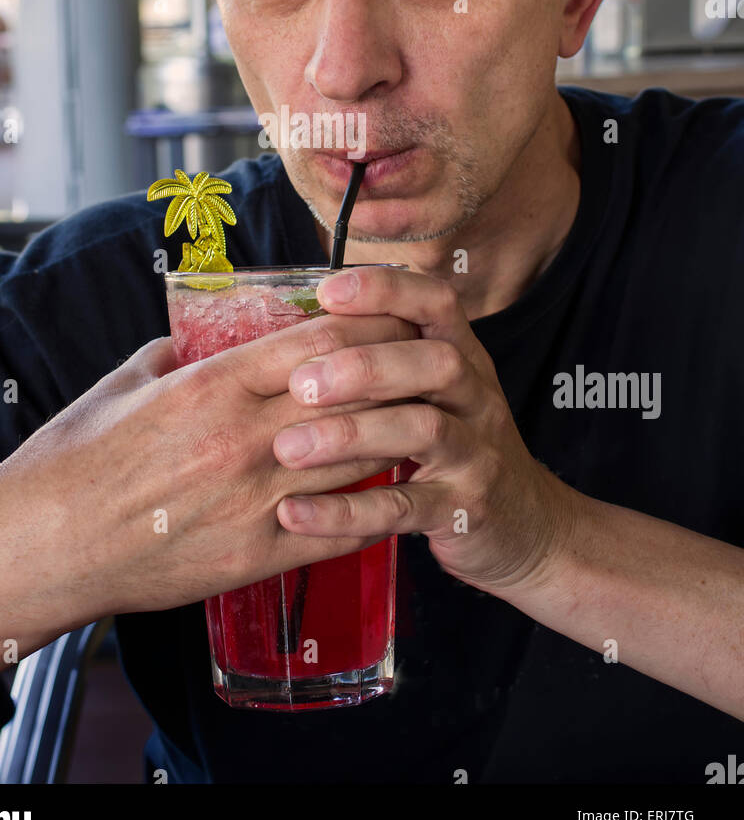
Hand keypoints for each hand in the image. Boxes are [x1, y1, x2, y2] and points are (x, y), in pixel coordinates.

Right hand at [0, 308, 417, 643]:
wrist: (46, 544)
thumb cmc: (77, 457)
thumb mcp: (127, 380)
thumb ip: (180, 353)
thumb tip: (210, 334)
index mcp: (213, 386)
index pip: (320, 343)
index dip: (371, 325)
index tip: (397, 316)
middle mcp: (244, 440)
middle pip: (352, 396)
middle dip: (397, 375)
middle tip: (427, 364)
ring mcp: (254, 502)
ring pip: (356, 462)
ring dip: (395, 440)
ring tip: (421, 424)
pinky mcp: (254, 556)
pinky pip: (337, 531)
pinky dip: (373, 509)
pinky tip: (392, 495)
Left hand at [272, 266, 574, 593]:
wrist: (529, 530)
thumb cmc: (458, 449)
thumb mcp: (437, 396)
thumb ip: (388, 362)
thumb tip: (301, 331)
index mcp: (465, 360)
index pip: (436, 304)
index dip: (386, 289)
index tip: (328, 290)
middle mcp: (478, 399)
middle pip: (435, 363)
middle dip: (364, 366)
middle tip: (299, 383)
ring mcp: (477, 455)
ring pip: (423, 430)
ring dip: (349, 434)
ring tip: (288, 446)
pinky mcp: (464, 511)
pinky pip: (402, 509)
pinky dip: (346, 512)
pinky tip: (294, 511)